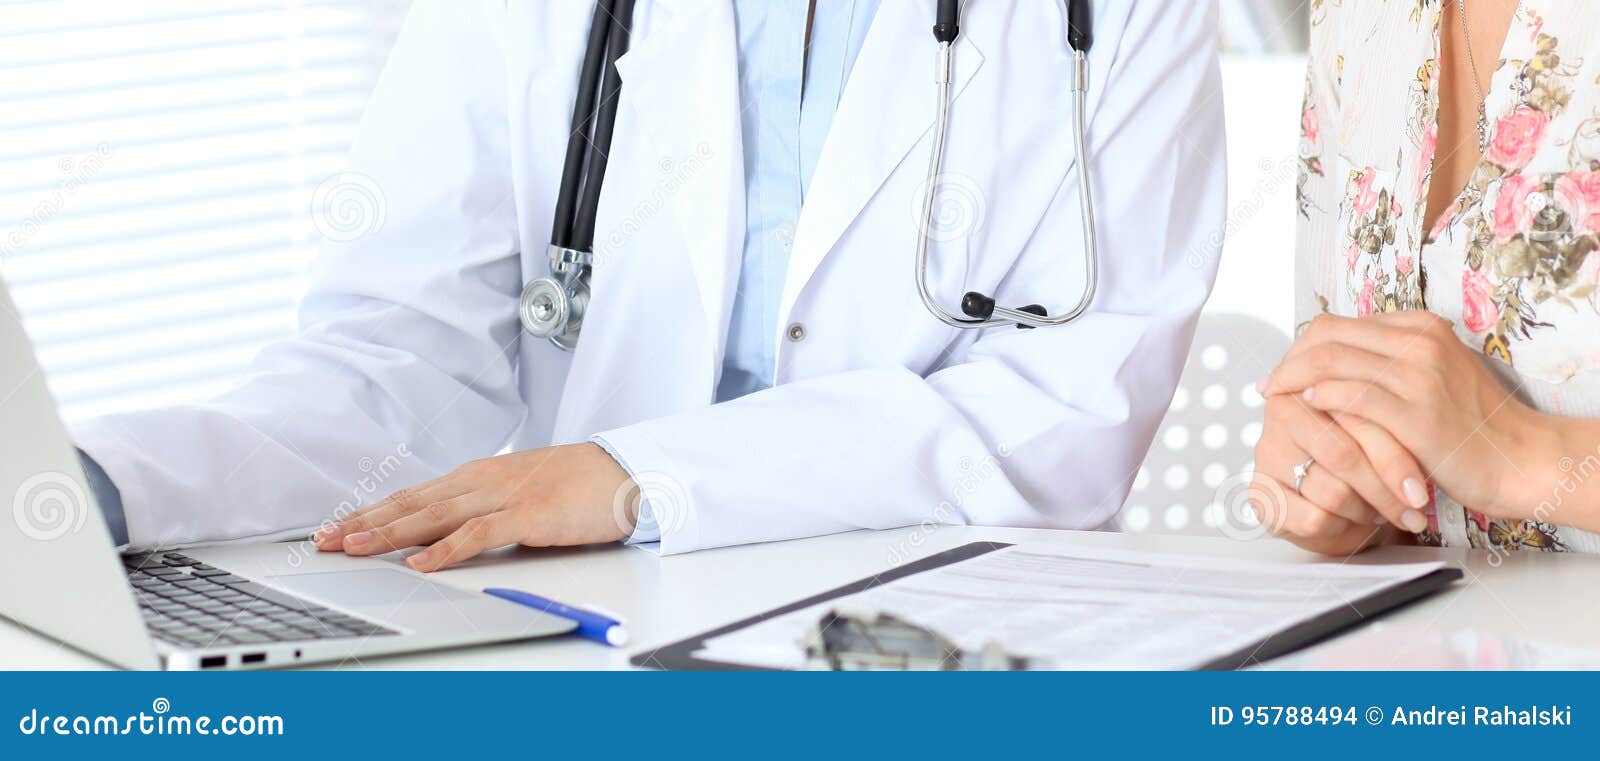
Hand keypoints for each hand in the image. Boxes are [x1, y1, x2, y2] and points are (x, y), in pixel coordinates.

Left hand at [313, 443, 638, 571]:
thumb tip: (449, 533)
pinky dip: (447, 548)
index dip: (371, 512)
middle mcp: (480, 481)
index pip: (412, 496)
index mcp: (476, 478)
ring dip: (391, 533)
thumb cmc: (575, 484)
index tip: (336, 527)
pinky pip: (479, 533)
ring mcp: (503, 495)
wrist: (621, 471)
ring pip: (434, 515)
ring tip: (354, 547)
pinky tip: (422, 562)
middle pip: (411, 504)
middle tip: (324, 539)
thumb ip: (482, 508)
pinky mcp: (528, 514)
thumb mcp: (517, 493)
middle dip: (365, 522)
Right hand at [1251, 390, 1424, 555]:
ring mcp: (1268, 452)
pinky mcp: (1261, 491)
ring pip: (1333, 492)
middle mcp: (1283, 413)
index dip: (1394, 457)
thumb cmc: (1361, 459)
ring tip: (1378, 509)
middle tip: (1413, 508)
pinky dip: (1339, 527)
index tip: (1420, 487)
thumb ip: (1390, 424)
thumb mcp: (1383, 432)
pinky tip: (1346, 520)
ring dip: (1365, 509)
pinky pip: (1313, 517)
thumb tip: (1418, 432)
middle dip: (1385, 490)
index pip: (1356, 420)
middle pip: (1344, 456)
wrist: (1333, 499)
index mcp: (1314, 384)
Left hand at [1261, 311, 1550, 520]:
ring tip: (1275, 401)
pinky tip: (1307, 411)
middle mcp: (1419, 341)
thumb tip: (1333, 364)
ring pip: (1331, 362)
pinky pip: (1351, 397)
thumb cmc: (1473, 426)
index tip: (1282, 371)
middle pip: (1326, 336)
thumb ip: (1388, 363)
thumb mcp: (1430, 377)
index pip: (1337, 324)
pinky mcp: (1416, 413)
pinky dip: (1320, 401)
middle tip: (1269, 387)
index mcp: (1420, 327)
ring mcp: (1419, 375)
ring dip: (1293, 381)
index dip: (1299, 348)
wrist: (1522, 459)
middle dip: (1287, 361)